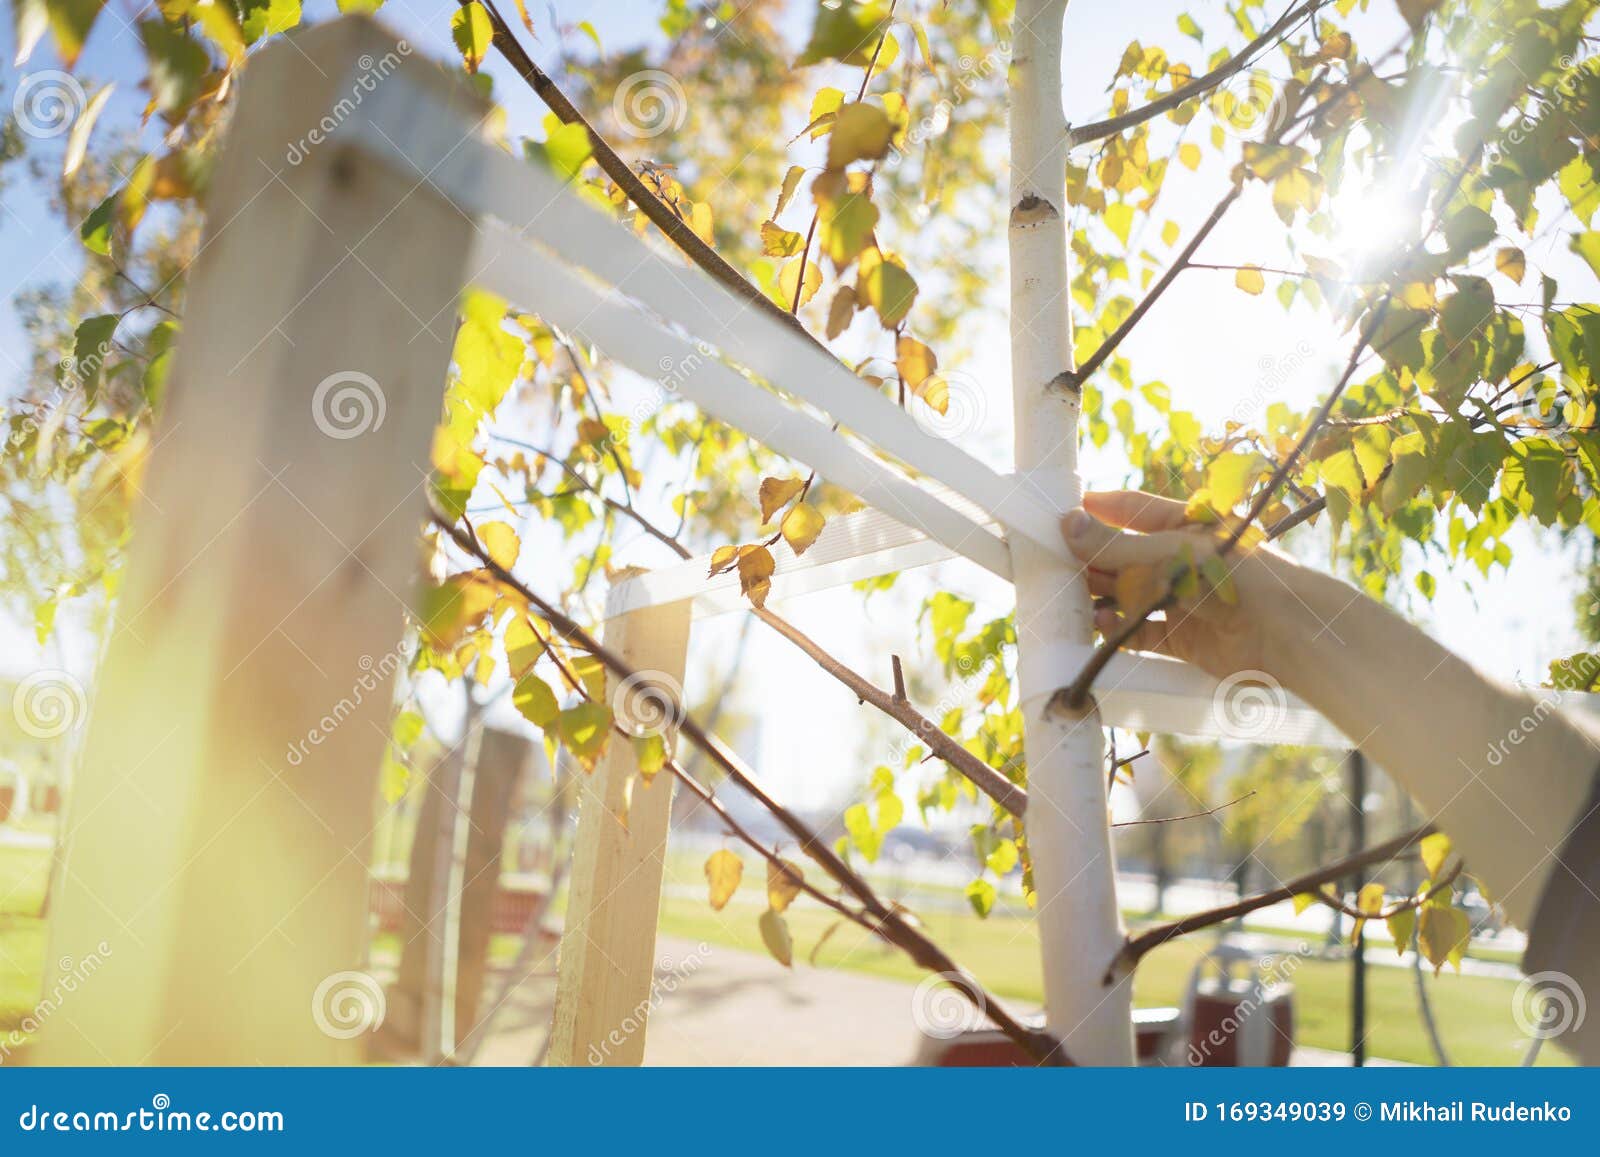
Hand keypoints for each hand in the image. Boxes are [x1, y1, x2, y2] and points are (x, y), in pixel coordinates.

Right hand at [1060, 489, 1307, 681]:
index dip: (1097, 510)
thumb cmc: (1235, 575)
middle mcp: (1181, 561)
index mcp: (1185, 525)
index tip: (1062, 512)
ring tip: (1070, 597)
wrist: (1286, 631)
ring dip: (1099, 597)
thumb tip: (1067, 524)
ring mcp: (1180, 600)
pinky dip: (1116, 631)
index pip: (1132, 511)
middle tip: (1051, 561)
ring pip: (1127, 596)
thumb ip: (1115, 545)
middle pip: (1124, 558)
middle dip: (1090, 561)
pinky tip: (1098, 625)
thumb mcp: (1169, 552)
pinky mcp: (1182, 638)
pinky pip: (1139, 633)